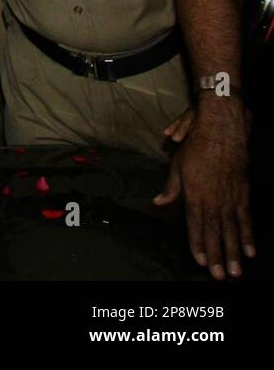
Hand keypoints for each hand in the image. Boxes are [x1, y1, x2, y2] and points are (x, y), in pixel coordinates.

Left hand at [154, 101, 254, 277]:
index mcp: (194, 194)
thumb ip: (171, 187)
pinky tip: (249, 250)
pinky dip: (248, 235)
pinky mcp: (243, 194)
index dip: (197, 243)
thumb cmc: (196, 146)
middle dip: (216, 256)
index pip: (194, 225)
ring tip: (235, 271)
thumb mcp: (177, 165)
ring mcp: (229, 198)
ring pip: (231, 231)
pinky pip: (246, 219)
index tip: (199, 260)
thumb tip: (159, 202)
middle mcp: (212, 200)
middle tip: (219, 276)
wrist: (223, 131)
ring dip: (232, 252)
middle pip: (214, 233)